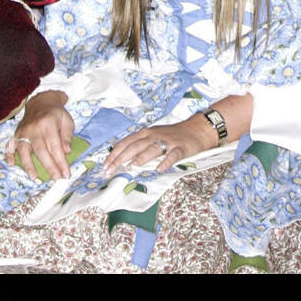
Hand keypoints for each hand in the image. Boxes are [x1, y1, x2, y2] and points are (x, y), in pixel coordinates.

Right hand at [5, 91, 74, 181]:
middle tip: (56, 179)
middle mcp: (34, 128)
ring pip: (24, 151)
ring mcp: (23, 131)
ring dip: (28, 165)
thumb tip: (66, 151)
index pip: (55, 146)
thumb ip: (67, 136)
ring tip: (34, 177)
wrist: (41, 101)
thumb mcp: (66, 120)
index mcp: (48, 123)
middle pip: (41, 151)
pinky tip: (11, 165)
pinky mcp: (16, 133)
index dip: (61, 162)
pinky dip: (9, 155)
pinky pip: (10, 145)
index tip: (66, 174)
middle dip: (49, 167)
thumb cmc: (56, 113)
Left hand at [103, 113, 217, 176]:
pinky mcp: (180, 148)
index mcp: (146, 133)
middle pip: (134, 146)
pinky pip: (172, 155)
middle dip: (121, 158)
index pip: (126, 143)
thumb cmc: (172, 136)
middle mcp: (154, 135)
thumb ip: (140, 145)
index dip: (114, 154)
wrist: (196, 129)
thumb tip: (121, 159)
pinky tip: (160, 169)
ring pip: (151, 149)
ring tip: (130, 167)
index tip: (104, 166)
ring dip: (140, 158)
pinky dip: (166, 162)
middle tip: (110, 171)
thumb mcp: (154, 137)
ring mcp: (167, 142)